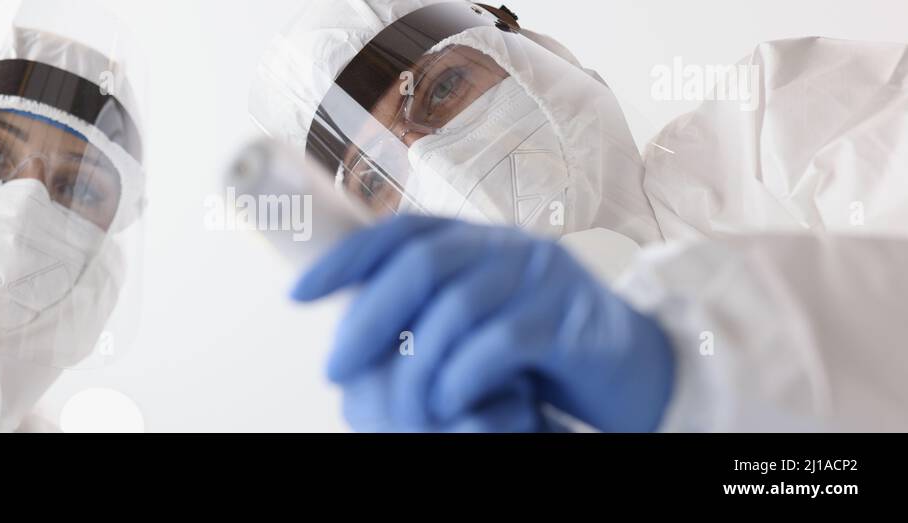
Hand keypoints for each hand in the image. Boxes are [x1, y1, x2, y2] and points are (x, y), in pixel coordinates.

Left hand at [292, 215, 673, 431]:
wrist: (636, 375)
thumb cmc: (544, 354)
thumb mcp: (480, 323)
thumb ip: (430, 313)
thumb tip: (351, 333)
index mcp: (478, 241)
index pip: (401, 233)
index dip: (345, 259)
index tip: (298, 295)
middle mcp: (509, 247)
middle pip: (421, 264)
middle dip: (367, 318)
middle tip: (335, 368)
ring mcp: (545, 278)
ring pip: (459, 306)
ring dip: (419, 363)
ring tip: (405, 406)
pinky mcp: (574, 321)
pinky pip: (503, 343)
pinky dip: (465, 376)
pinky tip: (450, 404)